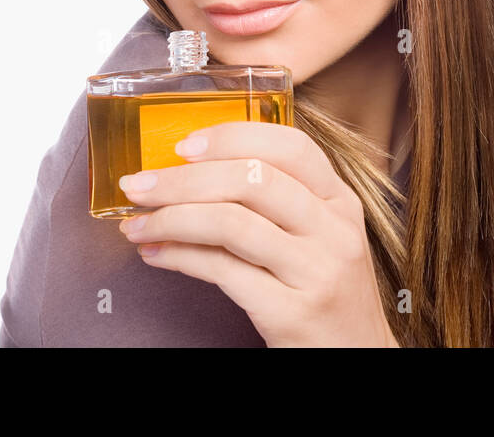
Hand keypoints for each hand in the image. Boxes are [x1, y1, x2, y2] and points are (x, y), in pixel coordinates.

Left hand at [117, 121, 398, 346]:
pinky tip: (156, 254)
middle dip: (181, 180)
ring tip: (136, 225)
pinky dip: (179, 257)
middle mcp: (333, 229)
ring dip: (170, 219)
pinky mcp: (292, 312)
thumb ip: (275, 202)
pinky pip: (222, 271)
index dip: (232, 137)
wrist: (356, 355)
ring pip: (231, 222)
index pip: (289, 146)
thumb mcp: (318, 236)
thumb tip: (191, 173)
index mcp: (339, 200)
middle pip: (251, 180)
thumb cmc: (324, 291)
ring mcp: (316, 271)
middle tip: (138, 185)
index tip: (184, 145)